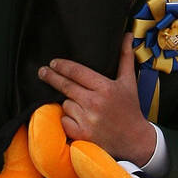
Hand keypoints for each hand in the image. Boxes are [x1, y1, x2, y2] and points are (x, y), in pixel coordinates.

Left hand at [38, 34, 156, 165]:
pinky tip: (79, 120)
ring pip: (65, 104)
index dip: (62, 66)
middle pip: (65, 86)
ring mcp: (87, 120)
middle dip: (51, 76)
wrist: (135, 141)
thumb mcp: (129, 82)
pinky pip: (64, 120)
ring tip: (81, 106)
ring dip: (68, 102)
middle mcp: (95, 103)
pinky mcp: (81, 134)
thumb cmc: (130, 109)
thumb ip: (125, 57)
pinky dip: (67, 119)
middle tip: (42, 71)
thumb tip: (126, 35)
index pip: (77, 72)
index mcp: (106, 88)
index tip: (53, 62)